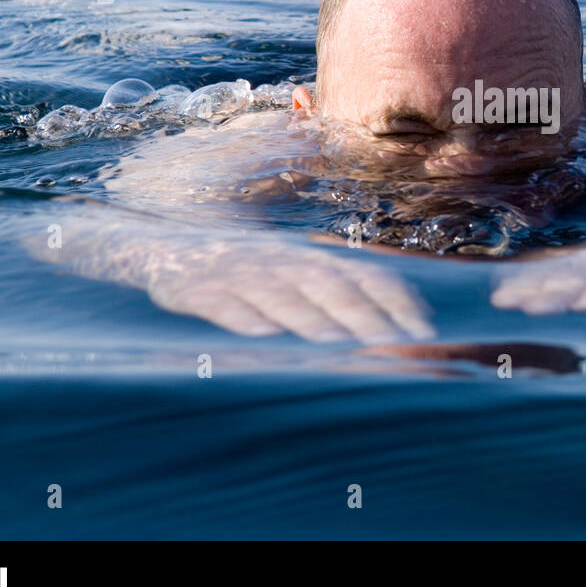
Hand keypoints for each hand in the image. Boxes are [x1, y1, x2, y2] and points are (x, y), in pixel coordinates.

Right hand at [144, 238, 434, 341]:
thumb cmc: (246, 268)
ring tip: (336, 339)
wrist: (161, 245)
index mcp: (309, 258)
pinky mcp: (195, 287)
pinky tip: (261, 333)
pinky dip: (241, 316)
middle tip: (392, 341)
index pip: (363, 274)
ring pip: (278, 293)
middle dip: (362, 312)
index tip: (424, 327)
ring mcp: (237, 272)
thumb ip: (335, 293)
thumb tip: (390, 326)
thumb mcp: (292, 271)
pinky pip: (220, 302)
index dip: (395, 298)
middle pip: (327, 285)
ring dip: (307, 315)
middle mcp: (279, 261)